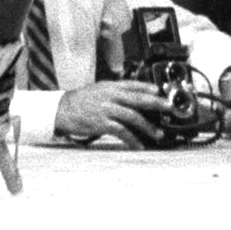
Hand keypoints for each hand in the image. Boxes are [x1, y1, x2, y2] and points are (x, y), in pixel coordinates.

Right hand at [52, 81, 174, 147]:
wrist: (62, 109)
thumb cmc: (80, 101)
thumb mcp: (99, 90)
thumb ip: (114, 92)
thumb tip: (131, 97)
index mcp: (110, 86)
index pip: (133, 84)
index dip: (148, 87)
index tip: (161, 91)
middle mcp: (110, 95)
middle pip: (138, 98)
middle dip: (156, 103)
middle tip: (169, 108)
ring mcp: (106, 109)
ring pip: (133, 116)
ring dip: (148, 126)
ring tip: (158, 134)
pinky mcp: (102, 123)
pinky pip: (122, 131)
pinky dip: (132, 139)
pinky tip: (139, 145)